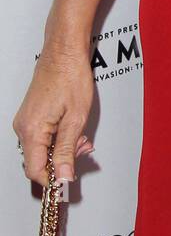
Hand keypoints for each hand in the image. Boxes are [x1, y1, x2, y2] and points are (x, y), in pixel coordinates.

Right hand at [12, 44, 95, 184]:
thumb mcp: (75, 119)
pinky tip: (73, 131)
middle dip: (62, 161)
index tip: (68, 181)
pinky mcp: (31, 116)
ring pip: (42, 149)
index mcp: (32, 130)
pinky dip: (58, 138)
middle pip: (39, 160)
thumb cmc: (71, 78)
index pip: (35, 170)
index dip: (52, 180)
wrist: (64, 53)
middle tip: (83, 150)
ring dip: (62, 149)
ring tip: (81, 139)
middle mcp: (23, 127)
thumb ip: (67, 150)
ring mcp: (25, 121)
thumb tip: (63, 177)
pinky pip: (42, 137)